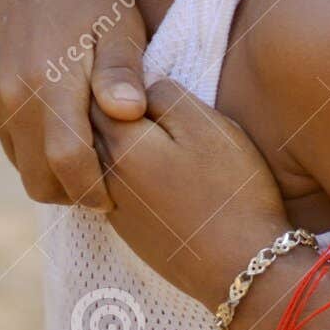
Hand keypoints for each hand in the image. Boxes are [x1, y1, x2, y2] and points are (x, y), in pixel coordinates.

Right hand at [0, 0, 148, 210]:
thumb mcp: (121, 26)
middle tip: (106, 183)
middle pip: (38, 178)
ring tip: (90, 154)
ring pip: (20, 163)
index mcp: (47, 81)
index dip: (93, 190)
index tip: (115, 198)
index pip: (68, 163)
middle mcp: (9, 94)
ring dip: (52, 170)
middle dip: (72, 191)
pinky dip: (33, 146)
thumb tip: (128, 113)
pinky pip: (7, 139)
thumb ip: (123, 72)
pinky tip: (64, 129)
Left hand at [91, 78, 288, 307]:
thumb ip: (166, 97)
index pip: (95, 91)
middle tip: (133, 85)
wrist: (241, 267)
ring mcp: (113, 207)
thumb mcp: (208, 128)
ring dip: (111, 136)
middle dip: (103, 102)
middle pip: (89, 126)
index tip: (132, 62)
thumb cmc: (230, 190)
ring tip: (143, 121)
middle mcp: (104, 176)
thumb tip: (139, 87)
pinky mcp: (128, 229)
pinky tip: (153, 164)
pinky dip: (123, 168)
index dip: (113, 72)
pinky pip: (111, 184)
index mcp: (121, 144)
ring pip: (97, 157)